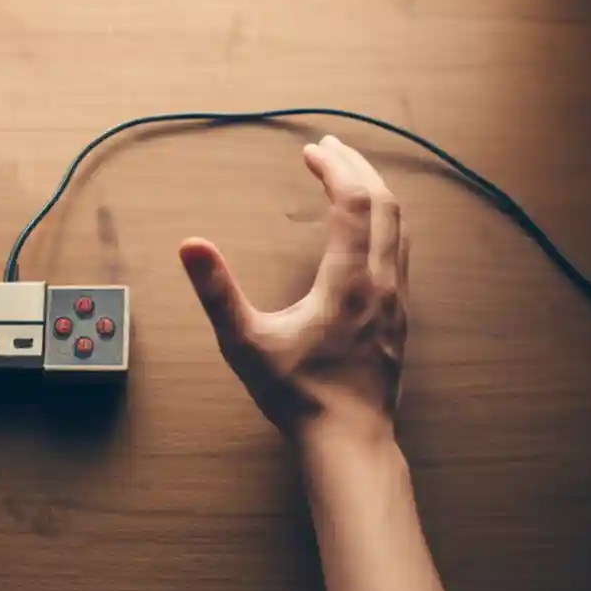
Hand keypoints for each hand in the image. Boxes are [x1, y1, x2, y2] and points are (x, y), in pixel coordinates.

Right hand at [179, 135, 409, 447]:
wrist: (349, 442)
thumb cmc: (298, 397)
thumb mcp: (245, 344)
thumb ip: (217, 292)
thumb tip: (190, 245)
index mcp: (349, 283)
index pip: (352, 203)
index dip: (333, 169)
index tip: (310, 151)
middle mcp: (382, 284)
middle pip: (385, 204)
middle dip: (357, 168)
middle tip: (328, 148)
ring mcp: (397, 300)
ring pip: (400, 226)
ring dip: (376, 192)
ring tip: (349, 174)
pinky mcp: (398, 317)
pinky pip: (401, 250)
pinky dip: (385, 221)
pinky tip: (366, 230)